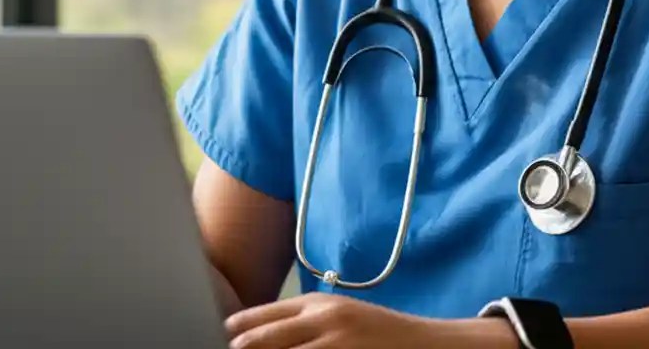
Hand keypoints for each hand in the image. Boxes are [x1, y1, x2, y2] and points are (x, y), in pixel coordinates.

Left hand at [223, 293, 518, 348]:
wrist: (430, 345)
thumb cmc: (380, 333)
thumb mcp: (340, 316)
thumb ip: (303, 321)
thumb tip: (253, 334)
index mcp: (317, 305)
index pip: (259, 318)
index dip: (233, 334)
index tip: (217, 342)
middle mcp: (323, 322)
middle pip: (260, 342)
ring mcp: (335, 347)